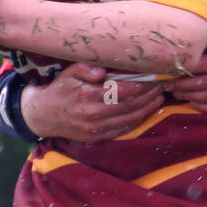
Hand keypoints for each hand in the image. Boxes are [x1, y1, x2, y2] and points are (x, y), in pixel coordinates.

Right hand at [22, 63, 165, 142]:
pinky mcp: (98, 137)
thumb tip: (102, 71)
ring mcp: (97, 128)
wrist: (44, 116)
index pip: (124, 89)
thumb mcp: (69, 73)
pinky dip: (138, 120)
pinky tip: (146, 111)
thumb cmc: (60, 89)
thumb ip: (85, 69)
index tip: (155, 75)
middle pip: (132, 104)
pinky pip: (124, 129)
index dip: (143, 83)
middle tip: (162, 85)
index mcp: (89, 96)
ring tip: (159, 97)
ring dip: (148, 108)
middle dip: (149, 95)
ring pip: (131, 118)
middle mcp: (95, 114)